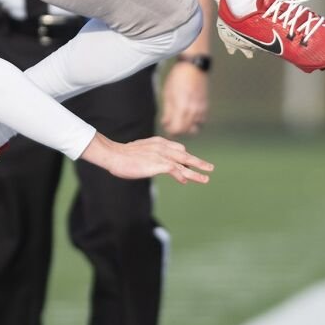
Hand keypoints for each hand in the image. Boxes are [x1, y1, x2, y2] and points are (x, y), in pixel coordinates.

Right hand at [83, 134, 213, 184]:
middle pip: (185, 156)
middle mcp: (163, 147)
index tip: (191, 165)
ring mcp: (161, 155)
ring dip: (196, 172)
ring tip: (206, 179)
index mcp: (158, 143)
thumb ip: (150, 156)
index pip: (178, 149)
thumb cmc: (123, 156)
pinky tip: (185, 181)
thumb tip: (152, 164)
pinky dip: (181, 175)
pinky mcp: (158, 164)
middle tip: (210, 168)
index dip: (186, 158)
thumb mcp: (141, 152)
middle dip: (199, 163)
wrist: (114, 155)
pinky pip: (175, 170)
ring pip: (184, 164)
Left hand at [160, 61, 209, 135]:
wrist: (193, 67)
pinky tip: (189, 116)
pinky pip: (201, 121)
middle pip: (186, 131)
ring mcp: (201, 109)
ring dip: (187, 128)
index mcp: (182, 108)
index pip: (177, 129)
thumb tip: (165, 124)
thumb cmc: (177, 78)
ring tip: (180, 121)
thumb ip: (167, 112)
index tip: (166, 128)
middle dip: (178, 131)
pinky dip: (195, 122)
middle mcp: (193, 111)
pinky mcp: (205, 106)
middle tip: (171, 126)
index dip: (171, 131)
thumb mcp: (168, 94)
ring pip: (195, 128)